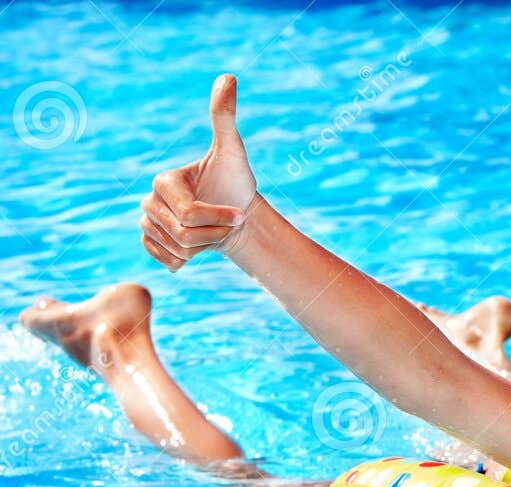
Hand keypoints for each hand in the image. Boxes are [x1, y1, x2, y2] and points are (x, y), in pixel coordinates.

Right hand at [140, 74, 256, 270]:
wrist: (236, 217)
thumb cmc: (236, 184)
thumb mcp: (233, 152)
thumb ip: (225, 117)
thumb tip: (229, 76)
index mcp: (163, 181)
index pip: (188, 213)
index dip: (218, 218)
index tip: (238, 214)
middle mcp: (149, 201)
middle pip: (182, 233)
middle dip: (213, 233)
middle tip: (227, 224)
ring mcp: (148, 225)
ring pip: (177, 250)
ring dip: (205, 246)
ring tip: (213, 232)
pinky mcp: (152, 245)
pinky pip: (168, 261)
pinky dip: (189, 259)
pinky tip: (199, 245)